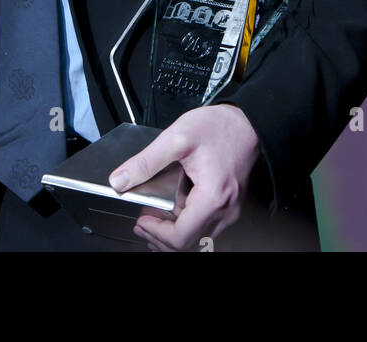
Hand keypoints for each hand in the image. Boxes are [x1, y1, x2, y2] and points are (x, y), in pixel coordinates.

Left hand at [108, 103, 260, 251]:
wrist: (247, 121)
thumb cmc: (219, 127)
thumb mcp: (176, 138)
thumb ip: (146, 161)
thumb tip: (120, 180)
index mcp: (213, 198)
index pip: (181, 238)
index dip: (156, 233)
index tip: (141, 221)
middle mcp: (226, 212)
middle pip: (190, 245)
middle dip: (161, 238)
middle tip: (142, 223)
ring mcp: (230, 211)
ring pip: (199, 241)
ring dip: (174, 236)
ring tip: (154, 220)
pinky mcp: (230, 206)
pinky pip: (207, 229)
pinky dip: (188, 227)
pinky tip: (173, 214)